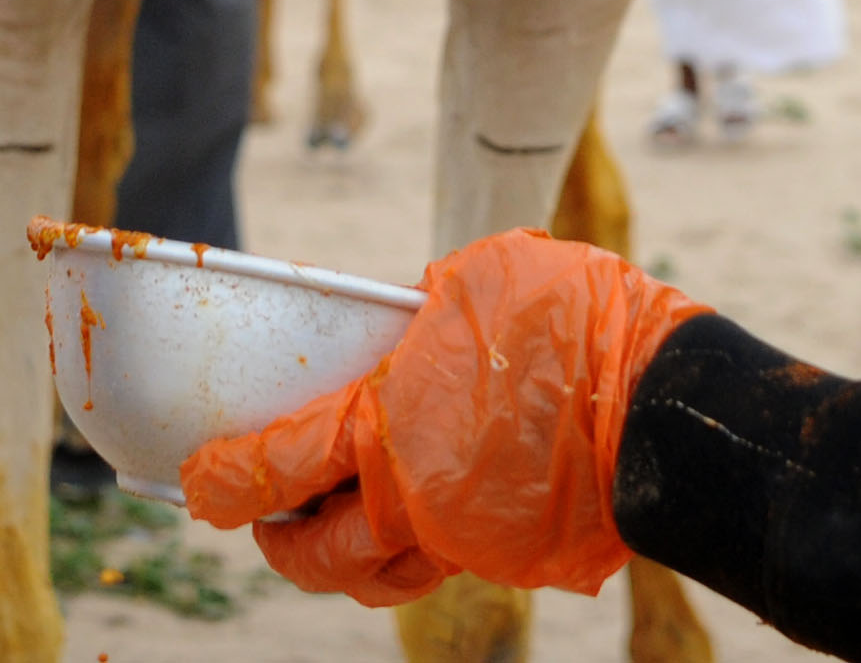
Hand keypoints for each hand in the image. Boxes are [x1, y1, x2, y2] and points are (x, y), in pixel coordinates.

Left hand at [182, 230, 708, 603]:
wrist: (663, 407)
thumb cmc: (571, 323)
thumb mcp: (470, 283)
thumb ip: (414, 320)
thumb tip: (393, 327)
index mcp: (391, 427)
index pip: (275, 466)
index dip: (223, 479)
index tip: (197, 481)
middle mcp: (416, 501)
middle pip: (315, 551)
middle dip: (277, 538)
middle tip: (261, 515)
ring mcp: (468, 542)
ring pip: (375, 576)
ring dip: (337, 558)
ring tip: (327, 524)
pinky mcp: (513, 560)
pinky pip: (443, 563)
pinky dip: (415, 544)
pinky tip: (418, 509)